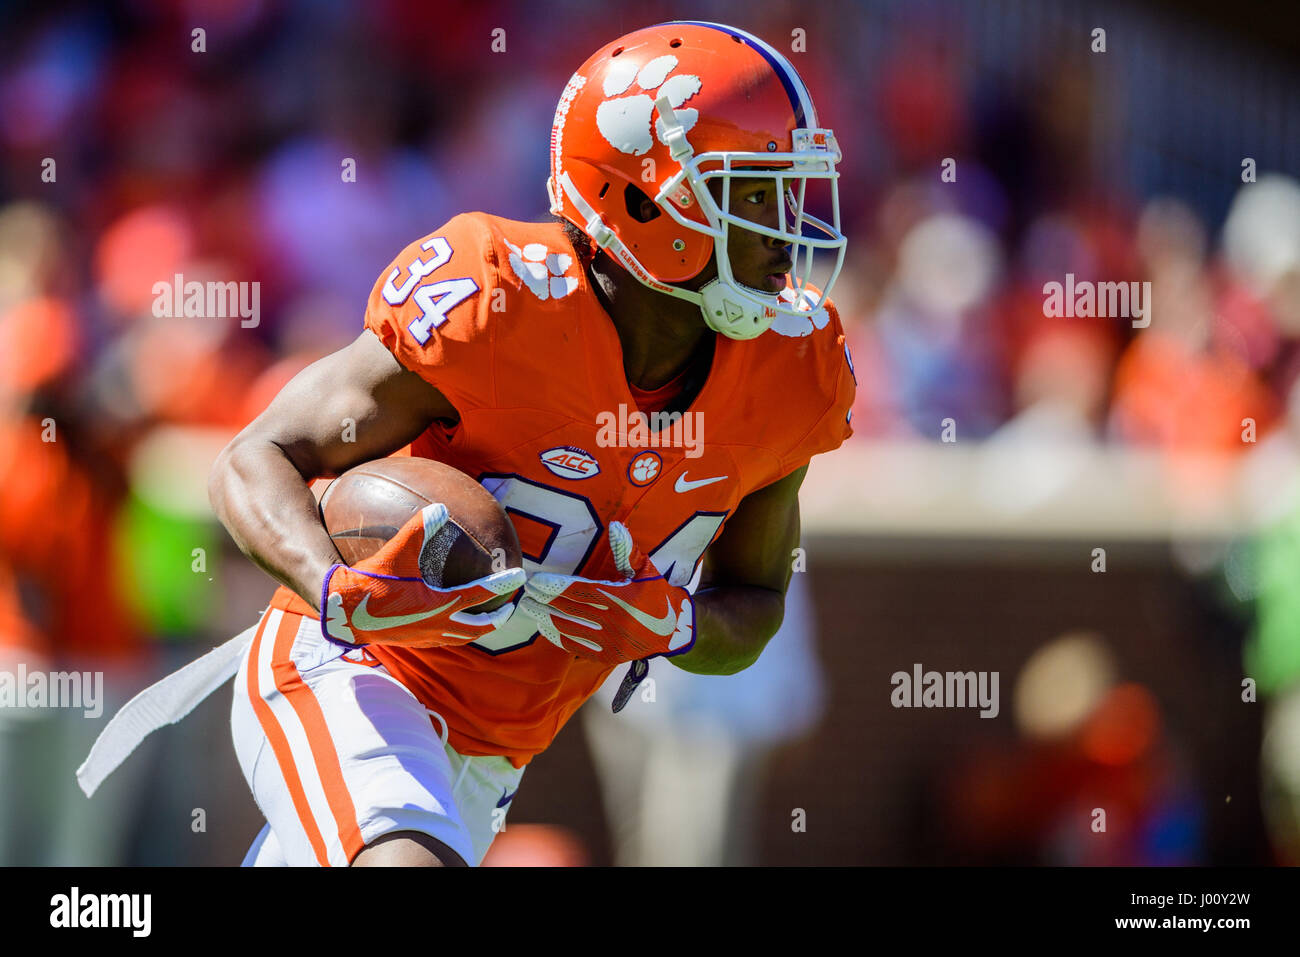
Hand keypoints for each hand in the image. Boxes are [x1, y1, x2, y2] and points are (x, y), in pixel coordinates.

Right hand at [322, 502, 524, 648]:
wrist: (342, 613)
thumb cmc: (370, 583)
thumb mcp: (395, 552)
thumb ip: (419, 529)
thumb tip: (441, 508)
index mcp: (439, 605)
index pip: (480, 595)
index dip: (502, 585)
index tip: (520, 576)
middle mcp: (437, 625)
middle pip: (477, 627)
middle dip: (497, 618)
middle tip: (509, 608)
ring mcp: (425, 637)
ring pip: (461, 637)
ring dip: (478, 629)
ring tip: (486, 619)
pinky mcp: (412, 642)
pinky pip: (443, 639)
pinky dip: (455, 632)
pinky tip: (449, 621)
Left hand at [517, 522, 694, 665]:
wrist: (674, 631)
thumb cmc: (658, 594)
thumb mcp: (647, 570)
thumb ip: (627, 550)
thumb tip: (615, 527)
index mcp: (622, 598)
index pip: (580, 591)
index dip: (555, 587)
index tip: (535, 581)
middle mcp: (615, 622)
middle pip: (569, 610)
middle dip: (544, 601)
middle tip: (526, 592)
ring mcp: (610, 642)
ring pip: (569, 629)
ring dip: (545, 618)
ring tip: (529, 608)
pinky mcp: (608, 656)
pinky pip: (576, 646)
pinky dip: (558, 637)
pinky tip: (544, 627)